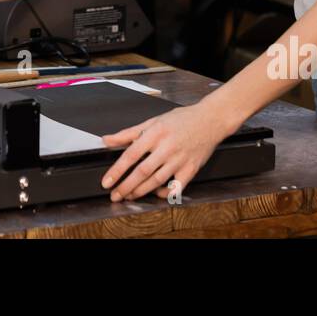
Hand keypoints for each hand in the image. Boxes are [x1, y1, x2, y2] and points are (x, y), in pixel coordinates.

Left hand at [99, 102, 230, 202]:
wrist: (210, 120)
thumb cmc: (181, 120)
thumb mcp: (153, 121)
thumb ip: (128, 133)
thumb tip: (107, 140)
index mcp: (155, 133)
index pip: (131, 154)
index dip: (117, 170)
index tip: (107, 182)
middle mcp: (167, 147)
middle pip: (142, 171)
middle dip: (126, 186)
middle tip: (115, 195)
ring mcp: (180, 159)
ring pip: (157, 180)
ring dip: (141, 191)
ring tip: (129, 196)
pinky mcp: (191, 168)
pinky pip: (177, 187)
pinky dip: (165, 193)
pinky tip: (156, 194)